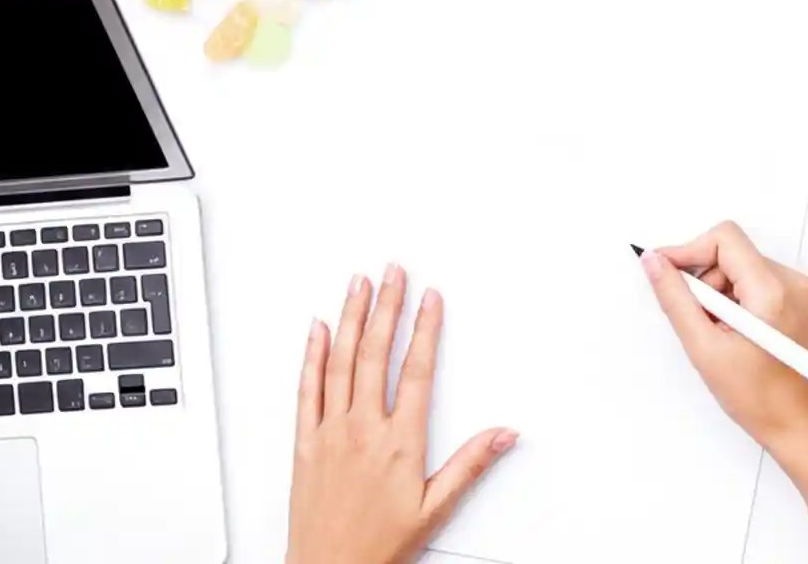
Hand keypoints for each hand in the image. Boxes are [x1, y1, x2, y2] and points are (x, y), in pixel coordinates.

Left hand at [286, 265, 518, 563]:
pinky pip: (306, 388)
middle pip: (375, 353)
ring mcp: (330, 432)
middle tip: (394, 272)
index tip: (431, 298)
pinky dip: (311, 354)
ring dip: (351, 317)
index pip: (416, 370)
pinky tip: (318, 329)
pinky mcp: (304, 442)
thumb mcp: (435, 507)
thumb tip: (503, 435)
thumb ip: (470, 464)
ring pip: (340, 361)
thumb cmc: (378, 545)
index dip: (425, 328)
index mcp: (399, 441)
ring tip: (359, 284)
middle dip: (388, 306)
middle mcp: (362, 429)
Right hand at [640, 221, 807, 451]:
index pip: (723, 238)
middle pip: (730, 254)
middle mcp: (791, 282)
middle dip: (704, 283)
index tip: (664, 273)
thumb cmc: (760, 399)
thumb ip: (675, 298)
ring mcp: (799, 292)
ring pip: (740, 270)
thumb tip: (654, 262)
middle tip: (700, 324)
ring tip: (719, 337)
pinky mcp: (798, 303)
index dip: (688, 251)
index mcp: (772, 290)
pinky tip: (734, 336)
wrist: (804, 429)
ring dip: (718, 296)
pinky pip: (755, 284)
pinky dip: (735, 303)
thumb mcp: (705, 348)